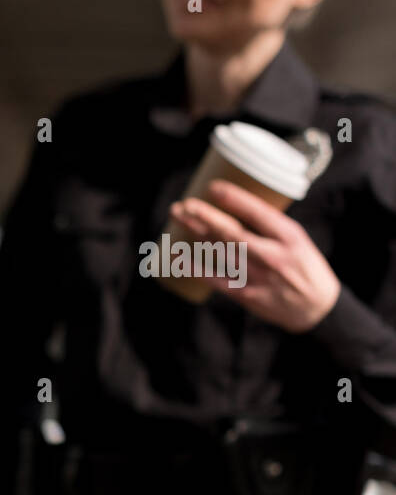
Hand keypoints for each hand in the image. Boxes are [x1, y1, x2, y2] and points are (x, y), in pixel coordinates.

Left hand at [169, 180, 340, 331]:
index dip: (235, 199)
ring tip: (178, 216)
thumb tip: (235, 204)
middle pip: (233, 233)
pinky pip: (215, 279)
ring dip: (196, 233)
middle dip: (206, 216)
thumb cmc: (303, 266)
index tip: (213, 187)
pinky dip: (195, 267)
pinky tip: (178, 256)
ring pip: (220, 252)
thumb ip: (269, 226)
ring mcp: (258, 277)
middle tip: (186, 203)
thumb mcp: (296, 239)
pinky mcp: (246, 295)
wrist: (315, 307)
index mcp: (289, 237)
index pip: (259, 213)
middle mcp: (273, 256)